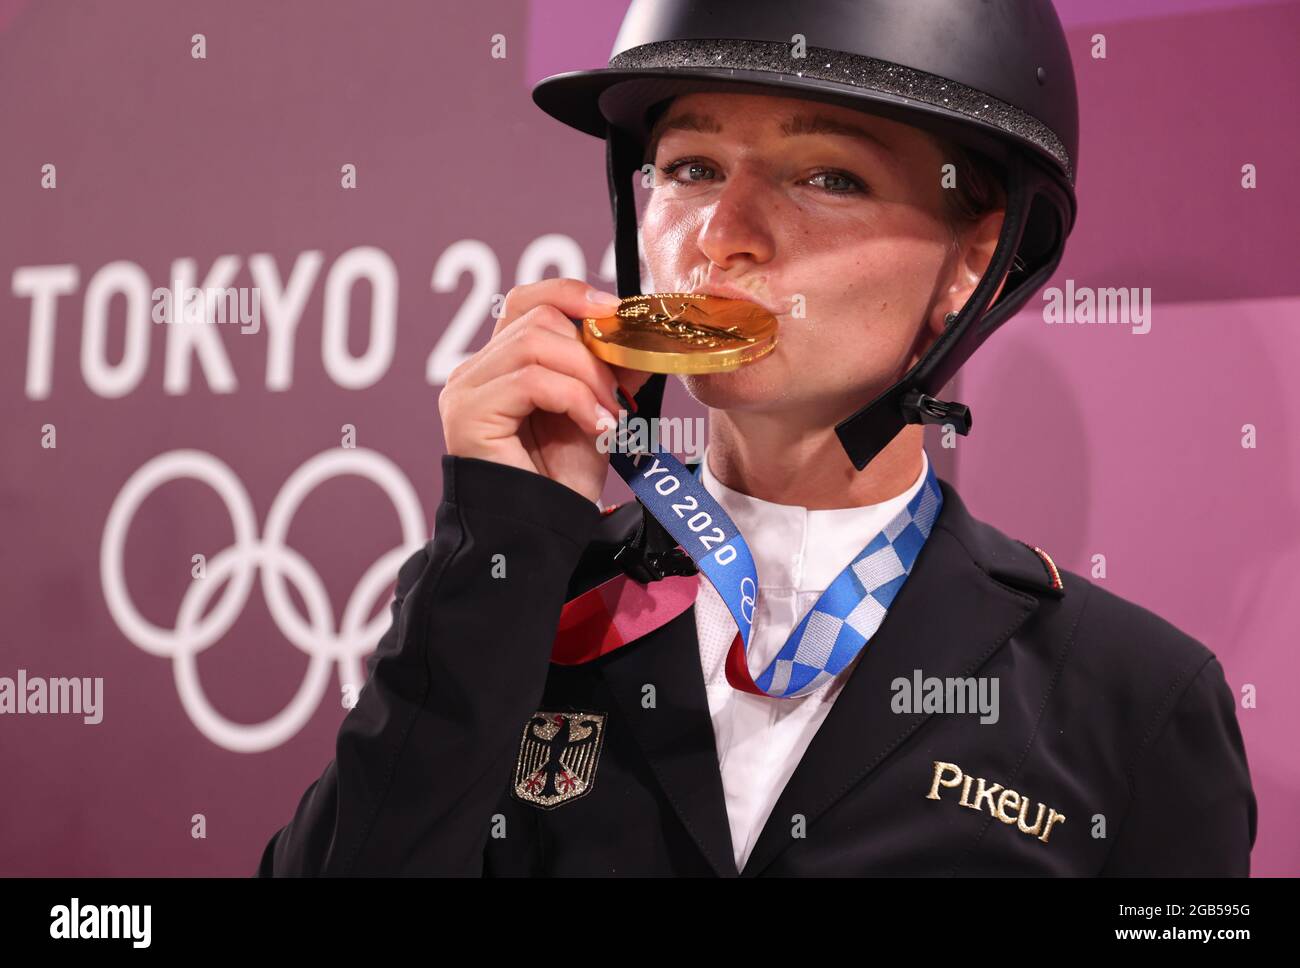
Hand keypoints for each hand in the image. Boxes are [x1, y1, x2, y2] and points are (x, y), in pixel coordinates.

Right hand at [439, 278, 649, 503]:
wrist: (539, 535)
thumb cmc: (559, 484)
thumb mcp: (596, 415)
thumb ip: (610, 373)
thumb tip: (640, 338)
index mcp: (499, 366)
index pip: (526, 301)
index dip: (570, 293)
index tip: (616, 312)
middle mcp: (474, 372)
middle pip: (538, 319)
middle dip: (592, 351)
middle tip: (617, 395)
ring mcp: (466, 391)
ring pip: (535, 344)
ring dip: (587, 377)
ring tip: (608, 416)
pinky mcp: (468, 414)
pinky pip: (530, 380)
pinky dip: (575, 399)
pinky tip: (595, 427)